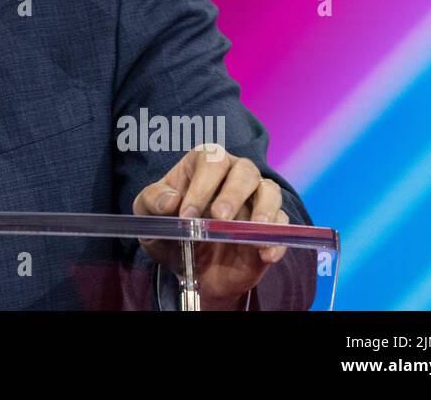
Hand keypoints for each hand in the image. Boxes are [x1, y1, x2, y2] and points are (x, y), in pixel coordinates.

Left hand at [132, 144, 289, 308]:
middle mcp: (234, 174)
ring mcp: (256, 199)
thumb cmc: (170, 231)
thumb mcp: (148, 216)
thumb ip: (151, 202)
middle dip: (232, 194)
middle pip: (244, 170)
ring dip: (264, 209)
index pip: (210, 161)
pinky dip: (277, 238)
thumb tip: (170, 200)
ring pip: (270, 190)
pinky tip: (266, 254)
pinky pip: (283, 225)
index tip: (187, 216)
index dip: (201, 186)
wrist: (192, 270)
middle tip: (218, 219)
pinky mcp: (270, 226)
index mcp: (203, 164)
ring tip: (252, 231)